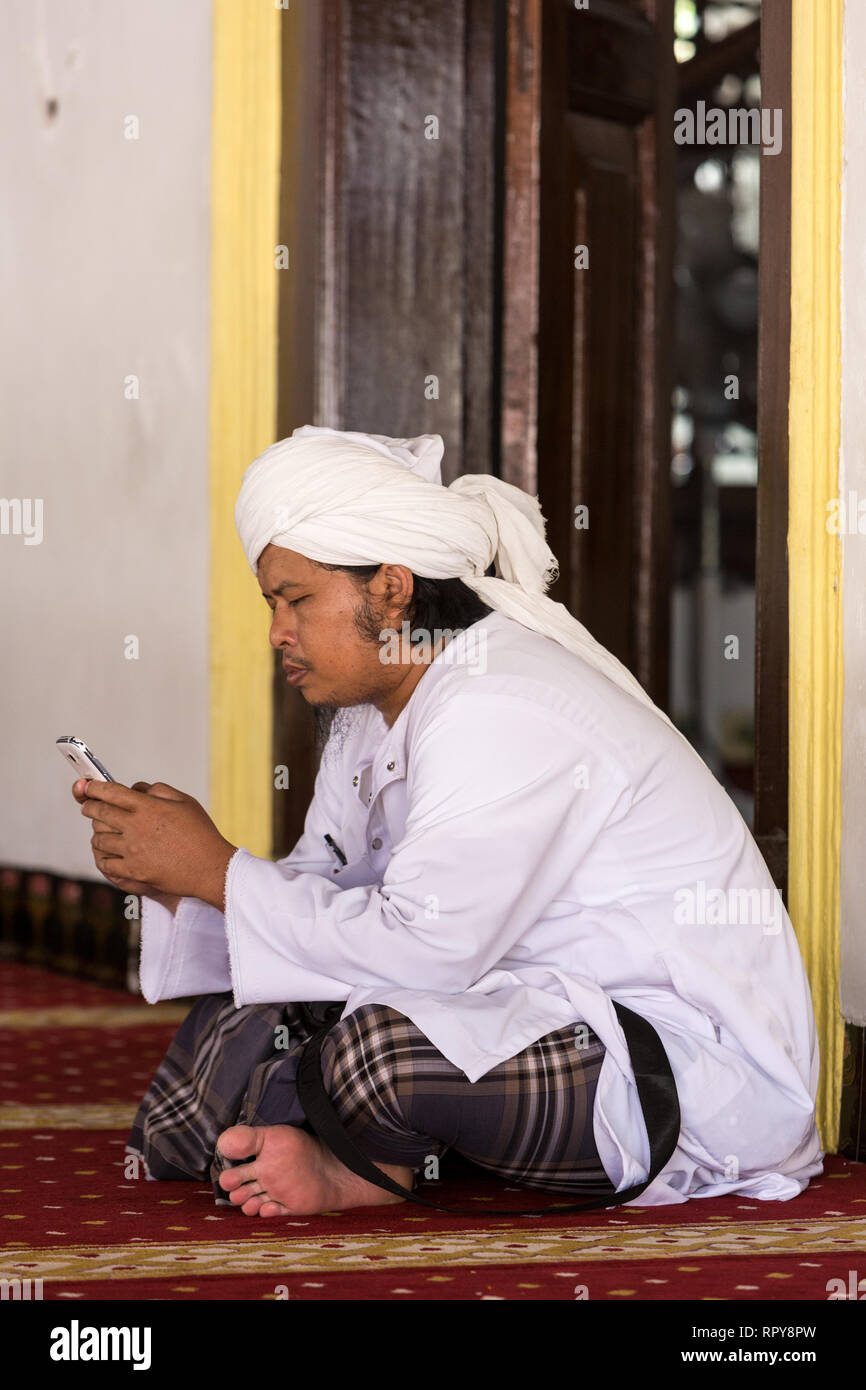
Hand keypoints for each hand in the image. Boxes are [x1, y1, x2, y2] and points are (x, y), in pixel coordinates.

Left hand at [74, 778, 237, 907]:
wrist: (210, 868)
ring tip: (100, 832)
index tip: (87, 786)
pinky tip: (105, 854)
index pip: (110, 791)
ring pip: (99, 838)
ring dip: (97, 833)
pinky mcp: (133, 871)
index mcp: (148, 807)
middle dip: (89, 806)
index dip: (93, 787)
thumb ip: (158, 790)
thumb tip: (136, 789)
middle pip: (99, 813)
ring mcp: (133, 850)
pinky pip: (106, 863)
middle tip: (88, 806)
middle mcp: (136, 826)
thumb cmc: (201, 833)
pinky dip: (102, 857)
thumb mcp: (185, 801)